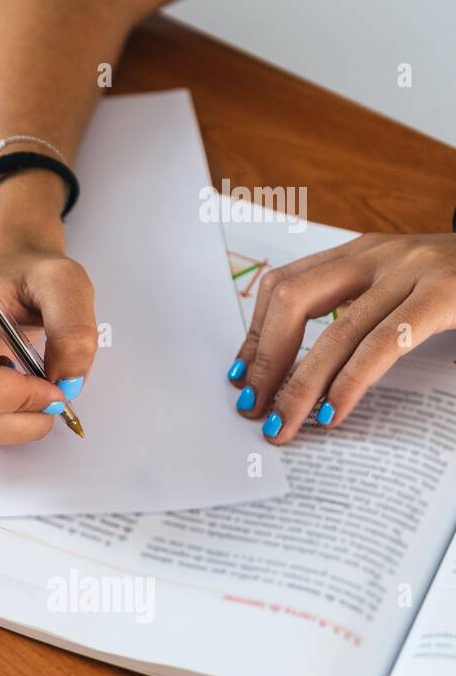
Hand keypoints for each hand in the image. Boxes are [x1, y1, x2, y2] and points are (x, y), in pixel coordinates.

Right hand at [0, 244, 97, 451]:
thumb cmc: (27, 274)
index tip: (52, 386)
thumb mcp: (66, 283)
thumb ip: (75, 331)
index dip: (23, 400)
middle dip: (21, 418)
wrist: (6, 269)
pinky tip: (2, 392)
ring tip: (23, 387)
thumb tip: (66, 383)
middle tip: (48, 392)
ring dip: (7, 425)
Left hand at [228, 232, 455, 442]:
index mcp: (361, 251)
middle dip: (266, 359)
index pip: (284, 285)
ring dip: (300, 384)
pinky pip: (383, 343)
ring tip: (283, 424)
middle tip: (252, 407)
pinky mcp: (445, 295)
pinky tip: (333, 412)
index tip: (240, 376)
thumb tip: (306, 367)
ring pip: (335, 331)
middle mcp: (379, 255)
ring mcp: (412, 271)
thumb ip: (360, 311)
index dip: (256, 334)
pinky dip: (349, 382)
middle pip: (293, 300)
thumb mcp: (404, 288)